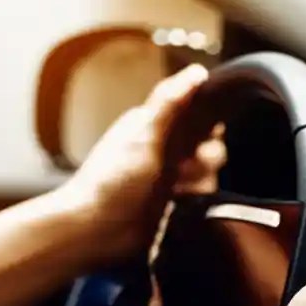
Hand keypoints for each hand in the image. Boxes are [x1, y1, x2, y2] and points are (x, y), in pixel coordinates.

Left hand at [52, 64, 226, 265]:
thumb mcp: (143, 137)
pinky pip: (202, 195)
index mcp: (153, 124)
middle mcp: (163, 147)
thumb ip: (170, 105)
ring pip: (208, 172)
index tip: (203, 137)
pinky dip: (197, 199)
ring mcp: (169, 176)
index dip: (208, 123)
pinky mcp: (173, 202)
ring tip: (177, 192)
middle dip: (205, 158)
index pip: (198, 111)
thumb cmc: (112, 182)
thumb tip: (198, 72)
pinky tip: (179, 205)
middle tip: (182, 169)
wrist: (96, 232)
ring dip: (199, 182)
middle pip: (209, 144)